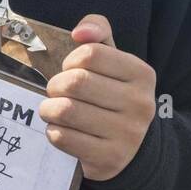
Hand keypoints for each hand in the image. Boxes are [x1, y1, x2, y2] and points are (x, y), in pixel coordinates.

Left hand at [40, 14, 156, 180]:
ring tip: (53, 111)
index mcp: (141, 74)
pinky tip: (61, 130)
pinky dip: (53, 132)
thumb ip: (99, 35)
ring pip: (65, 111)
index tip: (71, 69)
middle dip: (55, 85)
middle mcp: (140, 103)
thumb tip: (81, 31)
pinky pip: (62, 137)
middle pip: (75, 82)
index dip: (70, 60)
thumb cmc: (112, 98)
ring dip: (49, 110)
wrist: (132, 150)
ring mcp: (127, 134)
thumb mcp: (114, 64)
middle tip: (56, 92)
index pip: (89, 54)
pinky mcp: (109, 158)